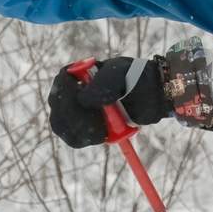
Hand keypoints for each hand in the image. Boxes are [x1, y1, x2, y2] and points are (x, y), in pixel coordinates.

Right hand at [48, 57, 168, 148]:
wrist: (154, 93)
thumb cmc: (137, 76)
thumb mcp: (122, 73)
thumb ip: (104, 83)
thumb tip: (83, 100)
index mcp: (80, 72)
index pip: (61, 82)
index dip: (67, 93)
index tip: (83, 98)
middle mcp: (73, 92)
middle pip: (58, 107)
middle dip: (75, 117)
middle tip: (97, 120)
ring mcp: (77, 111)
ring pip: (62, 126)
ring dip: (81, 130)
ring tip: (103, 128)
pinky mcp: (86, 128)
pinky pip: (74, 139)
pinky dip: (85, 139)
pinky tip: (102, 135)